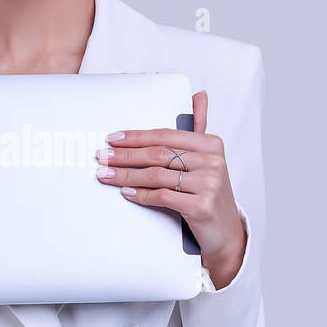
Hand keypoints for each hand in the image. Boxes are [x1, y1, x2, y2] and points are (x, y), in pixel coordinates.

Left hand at [93, 90, 246, 288]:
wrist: (225, 231)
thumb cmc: (208, 192)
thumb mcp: (206, 160)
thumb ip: (198, 129)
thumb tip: (200, 95)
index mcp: (212, 144)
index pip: (165, 135)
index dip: (136, 137)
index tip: (112, 139)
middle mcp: (213, 162)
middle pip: (158, 154)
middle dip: (124, 156)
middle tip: (101, 157)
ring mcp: (209, 184)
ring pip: (156, 175)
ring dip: (125, 175)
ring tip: (105, 175)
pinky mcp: (201, 206)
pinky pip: (162, 197)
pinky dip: (140, 195)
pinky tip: (125, 192)